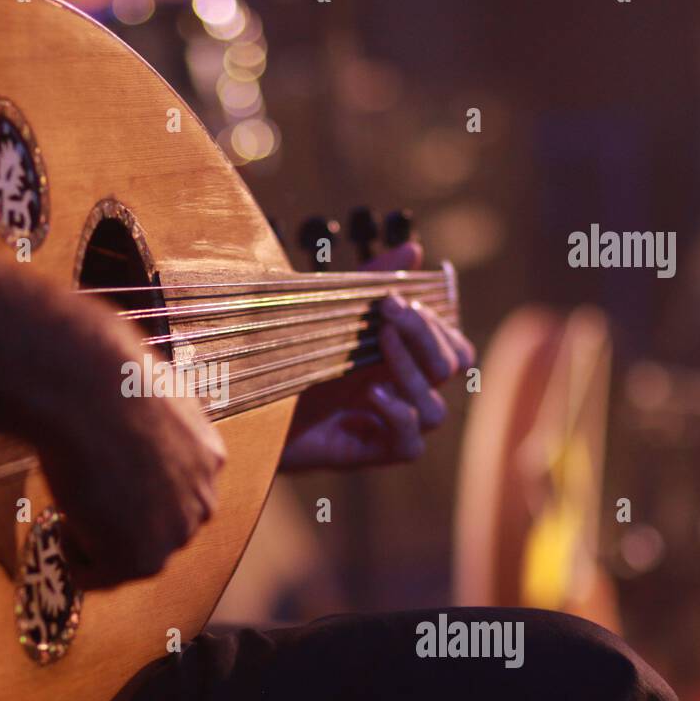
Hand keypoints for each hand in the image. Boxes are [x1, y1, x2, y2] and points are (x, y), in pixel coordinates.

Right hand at [0, 257, 225, 586]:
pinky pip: (91, 574)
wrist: (86, 383)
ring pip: (121, 554)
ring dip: (90, 530)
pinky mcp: (140, 558)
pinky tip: (67, 505)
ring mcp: (175, 534)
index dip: (125, 485)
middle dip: (113, 516)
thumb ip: (144, 408)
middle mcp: (203, 500)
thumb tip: (119, 379)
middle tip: (83, 476)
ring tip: (76, 484)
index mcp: (208, 457)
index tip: (100, 465)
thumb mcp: (141, 385)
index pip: (170, 494)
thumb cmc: (102, 370)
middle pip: (150, 531)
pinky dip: (69, 547)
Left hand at [279, 243, 473, 470]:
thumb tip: (414, 248)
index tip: (394, 299)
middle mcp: (403, 393)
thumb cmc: (291, 358)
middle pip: (450, 370)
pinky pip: (409, 445)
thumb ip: (371, 282)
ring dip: (412, 373)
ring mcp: (389, 425)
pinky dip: (398, 417)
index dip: (436, 323)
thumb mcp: (330, 314)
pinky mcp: (369, 452)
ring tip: (378, 348)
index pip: (452, 346)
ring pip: (434, 411)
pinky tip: (373, 395)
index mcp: (404, 360)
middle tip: (389, 313)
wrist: (247, 404)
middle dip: (425, 336)